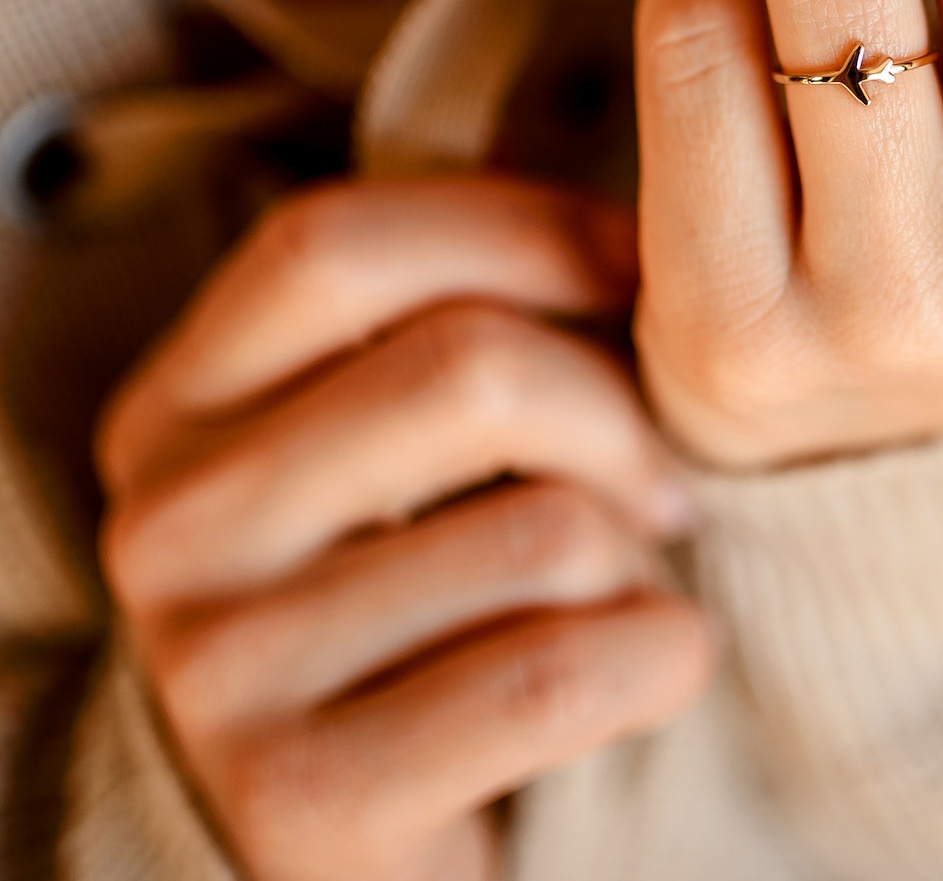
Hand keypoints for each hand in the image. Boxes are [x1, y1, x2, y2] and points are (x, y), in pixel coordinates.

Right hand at [97, 177, 712, 880]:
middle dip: (620, 411)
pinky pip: (558, 677)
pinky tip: (658, 663)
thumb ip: (473, 326)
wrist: (369, 831)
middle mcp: (168, 523)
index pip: (337, 243)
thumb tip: (648, 240)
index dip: (522, 230)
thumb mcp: (406, 440)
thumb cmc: (425, 590)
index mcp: (183, 402)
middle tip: (666, 477)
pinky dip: (660, 657)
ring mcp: (216, 669)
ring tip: (627, 584)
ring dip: (639, 554)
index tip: (641, 274)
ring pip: (542, 530)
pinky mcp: (300, 800)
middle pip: (462, 370)